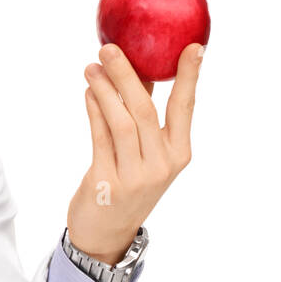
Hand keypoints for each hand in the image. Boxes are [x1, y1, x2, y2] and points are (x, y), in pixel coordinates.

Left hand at [66, 42, 202, 262]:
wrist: (106, 234)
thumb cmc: (127, 184)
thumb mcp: (146, 154)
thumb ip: (145, 117)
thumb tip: (142, 71)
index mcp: (179, 154)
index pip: (185, 108)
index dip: (189, 77)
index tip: (192, 47)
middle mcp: (161, 165)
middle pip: (145, 111)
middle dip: (127, 75)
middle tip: (110, 48)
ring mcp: (134, 177)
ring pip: (121, 122)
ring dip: (104, 90)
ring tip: (91, 67)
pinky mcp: (105, 183)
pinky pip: (100, 138)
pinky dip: (94, 111)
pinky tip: (88, 93)